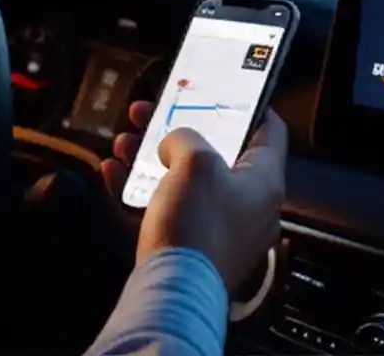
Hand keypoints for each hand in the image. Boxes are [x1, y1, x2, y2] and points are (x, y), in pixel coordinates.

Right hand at [101, 100, 287, 290]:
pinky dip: (140, 189)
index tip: (226, 91)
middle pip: (215, 156)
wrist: (174, 291)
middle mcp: (248, 206)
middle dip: (179, 131)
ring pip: (184, 181)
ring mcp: (219, 230)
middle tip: (152, 113)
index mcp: (263, 182)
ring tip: (123, 142)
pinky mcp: (190, 248)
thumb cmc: (197, 221)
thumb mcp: (195, 162)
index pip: (270, 133)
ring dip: (151, 157)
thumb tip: (174, 145)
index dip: (251, 106)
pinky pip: (166, 209)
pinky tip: (112, 173)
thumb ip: (186, 138)